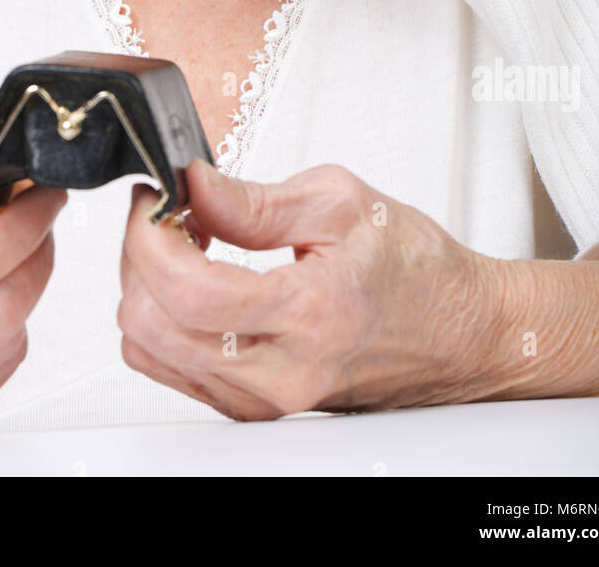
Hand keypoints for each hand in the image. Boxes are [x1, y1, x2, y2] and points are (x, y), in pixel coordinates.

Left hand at [117, 160, 492, 419]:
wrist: (460, 333)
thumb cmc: (415, 270)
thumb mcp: (342, 203)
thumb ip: (254, 200)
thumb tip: (191, 186)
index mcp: (310, 314)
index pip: (188, 292)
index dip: (149, 237)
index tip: (155, 198)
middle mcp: (283, 374)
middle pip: (153, 331)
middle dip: (139, 260)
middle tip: (166, 215)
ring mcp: (267, 402)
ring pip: (152, 355)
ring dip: (148, 290)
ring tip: (186, 245)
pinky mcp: (257, 410)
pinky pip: (175, 370)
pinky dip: (167, 319)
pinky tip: (198, 281)